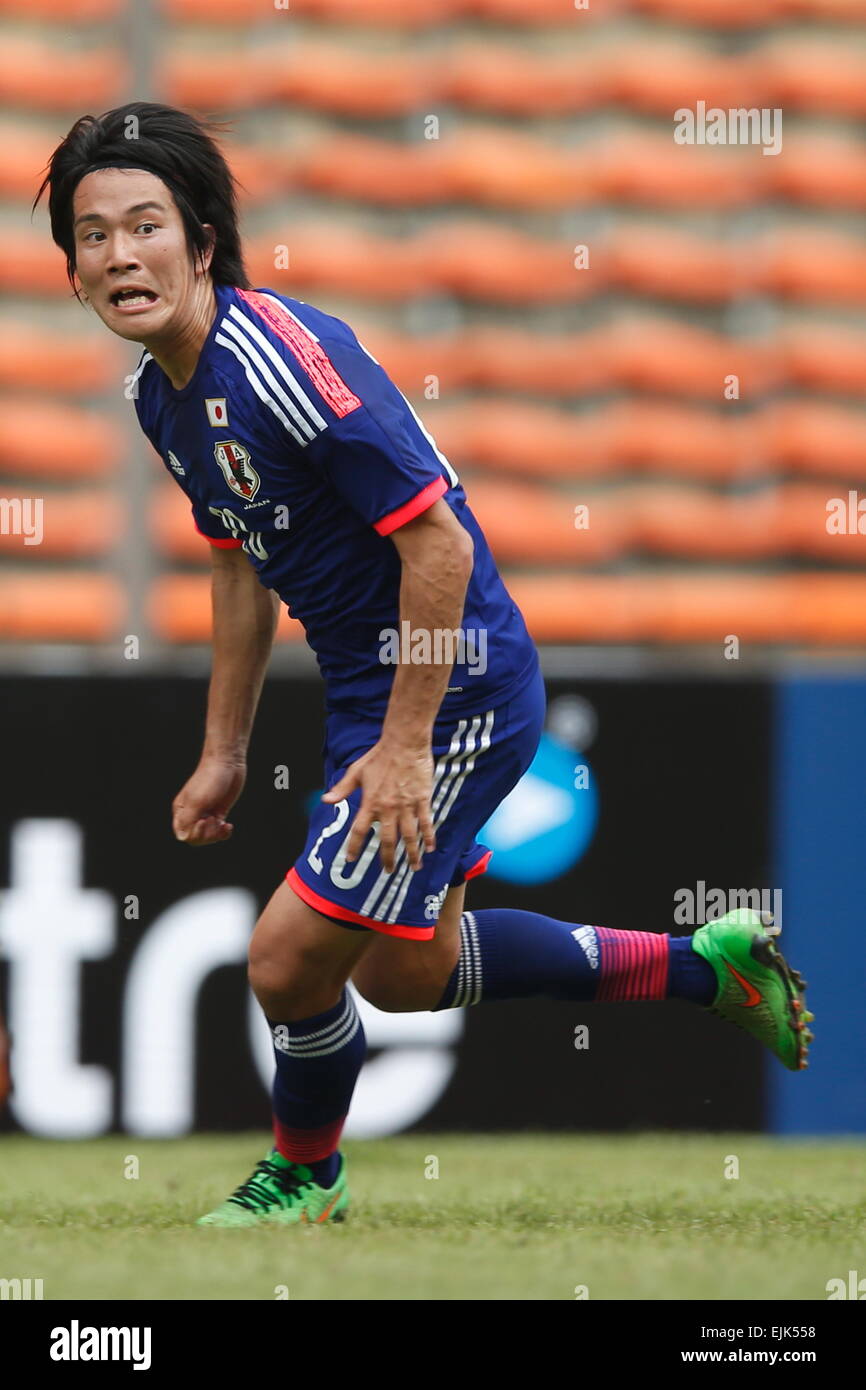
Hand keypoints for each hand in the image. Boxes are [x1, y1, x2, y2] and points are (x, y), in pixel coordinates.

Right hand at [172, 756, 245, 845]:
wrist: (227, 764)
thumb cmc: (209, 780)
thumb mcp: (197, 801)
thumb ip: (188, 820)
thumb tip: (182, 838)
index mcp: (181, 810)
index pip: (183, 834)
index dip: (194, 834)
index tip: (203, 820)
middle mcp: (192, 813)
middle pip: (195, 838)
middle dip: (206, 835)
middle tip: (214, 820)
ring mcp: (206, 813)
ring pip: (207, 836)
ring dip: (216, 835)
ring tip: (223, 824)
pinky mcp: (219, 812)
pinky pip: (218, 831)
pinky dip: (224, 832)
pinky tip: (229, 826)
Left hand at [322, 737, 435, 872]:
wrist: (404, 743)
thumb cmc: (379, 756)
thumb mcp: (356, 771)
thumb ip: (342, 789)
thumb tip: (326, 800)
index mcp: (370, 802)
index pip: (360, 831)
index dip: (354, 847)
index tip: (351, 859)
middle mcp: (388, 808)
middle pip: (387, 840)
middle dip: (387, 858)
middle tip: (389, 871)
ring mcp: (407, 805)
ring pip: (409, 836)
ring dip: (411, 854)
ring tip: (414, 867)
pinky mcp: (422, 800)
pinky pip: (426, 822)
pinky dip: (428, 836)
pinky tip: (430, 848)